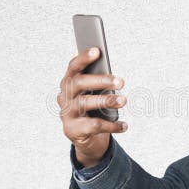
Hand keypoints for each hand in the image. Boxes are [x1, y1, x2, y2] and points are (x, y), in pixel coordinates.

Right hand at [58, 47, 127, 166]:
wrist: (85, 137)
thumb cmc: (92, 109)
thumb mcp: (94, 94)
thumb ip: (99, 83)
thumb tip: (114, 76)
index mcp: (69, 83)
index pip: (73, 67)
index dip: (84, 58)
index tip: (97, 51)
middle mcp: (65, 96)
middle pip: (79, 83)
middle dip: (101, 80)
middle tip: (121, 82)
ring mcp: (67, 113)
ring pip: (85, 103)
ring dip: (107, 101)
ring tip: (124, 100)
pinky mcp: (72, 130)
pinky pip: (94, 125)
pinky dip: (112, 125)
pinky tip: (124, 125)